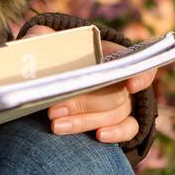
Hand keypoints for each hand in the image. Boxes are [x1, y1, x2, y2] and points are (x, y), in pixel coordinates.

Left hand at [22, 24, 156, 143]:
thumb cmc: (55, 57)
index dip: (139, 75)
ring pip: (114, 114)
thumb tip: (35, 39)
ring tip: (55, 124)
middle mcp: (122, 79)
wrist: (55, 82)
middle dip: (83, 103)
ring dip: (85, 121)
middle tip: (53, 109)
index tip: (131, 85)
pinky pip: (128, 130)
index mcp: (111, 54)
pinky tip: (99, 137)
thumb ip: (42, 37)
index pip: (137, 63)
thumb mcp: (47, 43)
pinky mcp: (119, 122)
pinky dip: (116, 134)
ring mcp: (123, 102)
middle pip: (115, 95)